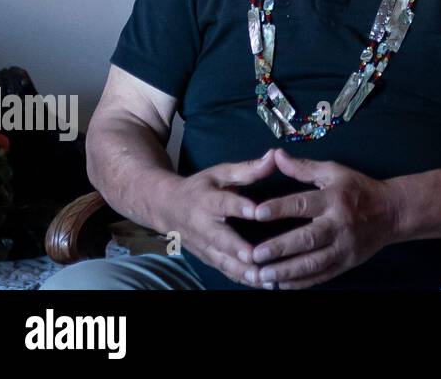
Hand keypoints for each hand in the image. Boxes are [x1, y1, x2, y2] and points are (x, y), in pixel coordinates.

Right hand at [158, 149, 275, 287]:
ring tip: (264, 278)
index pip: (223, 203)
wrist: (166, 208)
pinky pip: (226, 271)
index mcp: (207, 201)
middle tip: (255, 257)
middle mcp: (204, 226)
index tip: (255, 211)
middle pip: (221, 239)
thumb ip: (248, 169)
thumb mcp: (220, 173)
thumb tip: (274, 156)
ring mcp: (204, 246)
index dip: (238, 207)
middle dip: (237, 248)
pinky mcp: (209, 259)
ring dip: (243, 270)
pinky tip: (263, 284)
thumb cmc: (200, 187)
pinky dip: (242, 279)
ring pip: (223, 261)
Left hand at [249, 148, 398, 288]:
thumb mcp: (335, 172)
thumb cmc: (360, 189)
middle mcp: (339, 225)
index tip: (257, 214)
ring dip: (286, 271)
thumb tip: (276, 155)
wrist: (392, 212)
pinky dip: (300, 283)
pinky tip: (281, 285)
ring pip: (313, 263)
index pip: (303, 204)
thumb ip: (304, 168)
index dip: (280, 208)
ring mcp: (344, 247)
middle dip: (280, 248)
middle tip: (255, 255)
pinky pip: (321, 276)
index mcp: (334, 199)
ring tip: (262, 275)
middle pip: (307, 239)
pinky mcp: (346, 263)